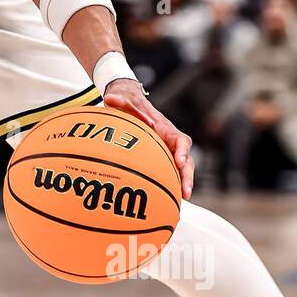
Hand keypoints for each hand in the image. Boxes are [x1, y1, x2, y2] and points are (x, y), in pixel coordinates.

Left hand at [103, 78, 193, 199]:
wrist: (130, 104)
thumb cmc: (130, 104)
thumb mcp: (125, 100)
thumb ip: (120, 100)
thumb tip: (109, 98)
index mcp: (165, 128)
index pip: (180, 139)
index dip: (182, 150)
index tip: (179, 161)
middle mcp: (170, 140)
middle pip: (185, 158)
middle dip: (187, 175)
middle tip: (186, 191)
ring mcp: (167, 150)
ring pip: (181, 168)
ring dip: (183, 182)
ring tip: (182, 198)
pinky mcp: (161, 157)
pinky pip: (170, 171)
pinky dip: (172, 183)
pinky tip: (168, 197)